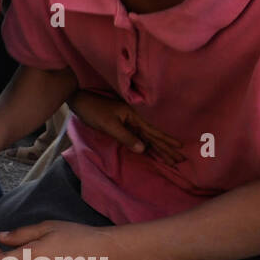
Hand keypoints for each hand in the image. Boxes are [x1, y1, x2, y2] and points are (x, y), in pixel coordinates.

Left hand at [67, 90, 184, 166]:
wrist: (79, 100)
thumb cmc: (93, 111)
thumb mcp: (109, 125)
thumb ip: (125, 137)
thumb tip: (143, 149)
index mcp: (134, 116)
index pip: (153, 132)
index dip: (166, 141)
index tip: (179, 148)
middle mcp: (134, 118)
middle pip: (153, 136)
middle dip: (166, 148)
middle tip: (180, 159)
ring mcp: (128, 122)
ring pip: (147, 137)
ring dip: (159, 148)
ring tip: (170, 157)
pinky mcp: (121, 125)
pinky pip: (138, 137)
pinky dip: (146, 144)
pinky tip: (151, 150)